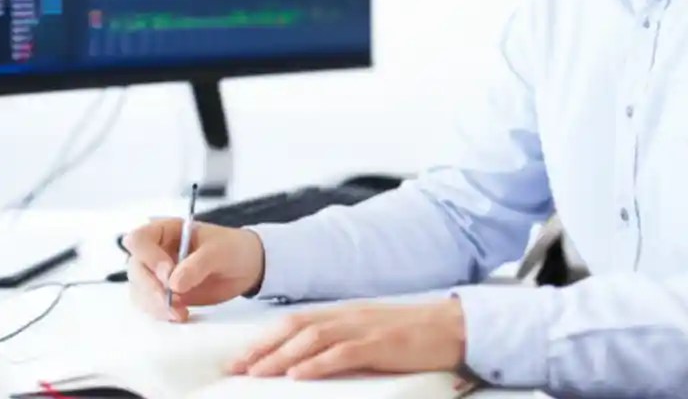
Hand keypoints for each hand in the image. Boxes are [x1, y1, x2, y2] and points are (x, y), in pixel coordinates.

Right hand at [122, 219, 264, 321]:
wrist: (246, 266)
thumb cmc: (231, 248)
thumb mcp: (218, 251)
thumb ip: (197, 265)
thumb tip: (174, 284)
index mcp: (166, 230)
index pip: (139, 239)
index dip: (148, 257)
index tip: (168, 273)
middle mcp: (156, 251)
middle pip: (136, 268)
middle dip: (151, 288)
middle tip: (172, 302)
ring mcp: (158, 274)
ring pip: (139, 290)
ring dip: (155, 305)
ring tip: (179, 313)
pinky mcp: (164, 294)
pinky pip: (150, 305)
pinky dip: (160, 313)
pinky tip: (179, 315)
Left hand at [225, 299, 467, 380]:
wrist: (453, 326)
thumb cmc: (413, 335)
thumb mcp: (370, 332)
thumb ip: (341, 341)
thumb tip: (308, 360)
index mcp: (342, 313)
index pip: (293, 322)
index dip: (264, 339)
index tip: (240, 358)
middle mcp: (347, 315)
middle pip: (294, 328)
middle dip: (262, 348)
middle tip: (235, 368)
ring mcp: (363, 328)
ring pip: (311, 339)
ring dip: (281, 357)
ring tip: (257, 373)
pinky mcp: (380, 344)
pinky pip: (342, 353)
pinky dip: (317, 364)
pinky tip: (299, 375)